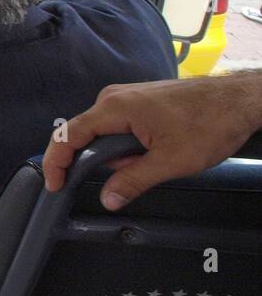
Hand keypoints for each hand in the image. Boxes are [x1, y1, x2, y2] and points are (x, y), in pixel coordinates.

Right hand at [42, 73, 261, 209]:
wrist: (240, 99)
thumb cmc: (209, 125)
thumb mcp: (170, 162)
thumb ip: (133, 181)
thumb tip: (107, 200)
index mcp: (114, 108)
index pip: (68, 135)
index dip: (56, 162)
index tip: (56, 186)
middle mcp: (114, 97)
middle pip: (85, 134)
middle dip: (98, 161)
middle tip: (125, 179)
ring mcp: (126, 96)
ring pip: (104, 132)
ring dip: (117, 154)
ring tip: (152, 161)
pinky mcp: (139, 99)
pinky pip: (119, 125)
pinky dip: (127, 144)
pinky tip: (153, 151)